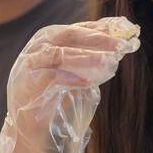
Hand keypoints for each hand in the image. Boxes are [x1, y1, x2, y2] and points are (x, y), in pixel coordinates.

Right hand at [0, 17, 139, 152]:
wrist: (30, 124)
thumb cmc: (56, 94)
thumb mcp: (75, 72)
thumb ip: (91, 57)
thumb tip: (121, 44)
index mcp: (50, 38)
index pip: (78, 28)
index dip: (101, 28)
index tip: (124, 30)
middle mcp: (38, 45)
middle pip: (70, 35)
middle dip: (98, 39)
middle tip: (120, 45)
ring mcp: (30, 63)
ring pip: (60, 54)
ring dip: (86, 57)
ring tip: (108, 61)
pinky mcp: (27, 83)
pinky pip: (52, 77)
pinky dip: (72, 79)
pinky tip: (89, 82)